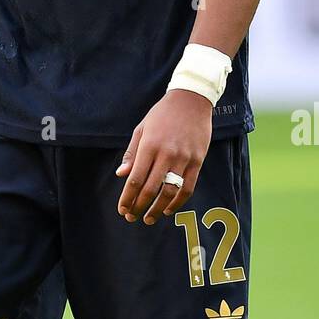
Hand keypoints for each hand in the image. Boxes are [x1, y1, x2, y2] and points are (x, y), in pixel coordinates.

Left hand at [115, 90, 213, 224]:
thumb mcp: (142, 129)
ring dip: (158, 209)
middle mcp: (166, 154)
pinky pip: (187, 187)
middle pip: (150, 189)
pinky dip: (178, 202)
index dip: (127, 198)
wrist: (191, 100)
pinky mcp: (197, 161)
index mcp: (149, 145)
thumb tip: (121, 175)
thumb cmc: (162, 114)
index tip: (122, 209)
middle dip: (139, 206)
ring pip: (169, 192)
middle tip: (132, 218)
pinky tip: (169, 209)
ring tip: (149, 218)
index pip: (135, 179)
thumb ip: (132, 153)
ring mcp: (184, 158)